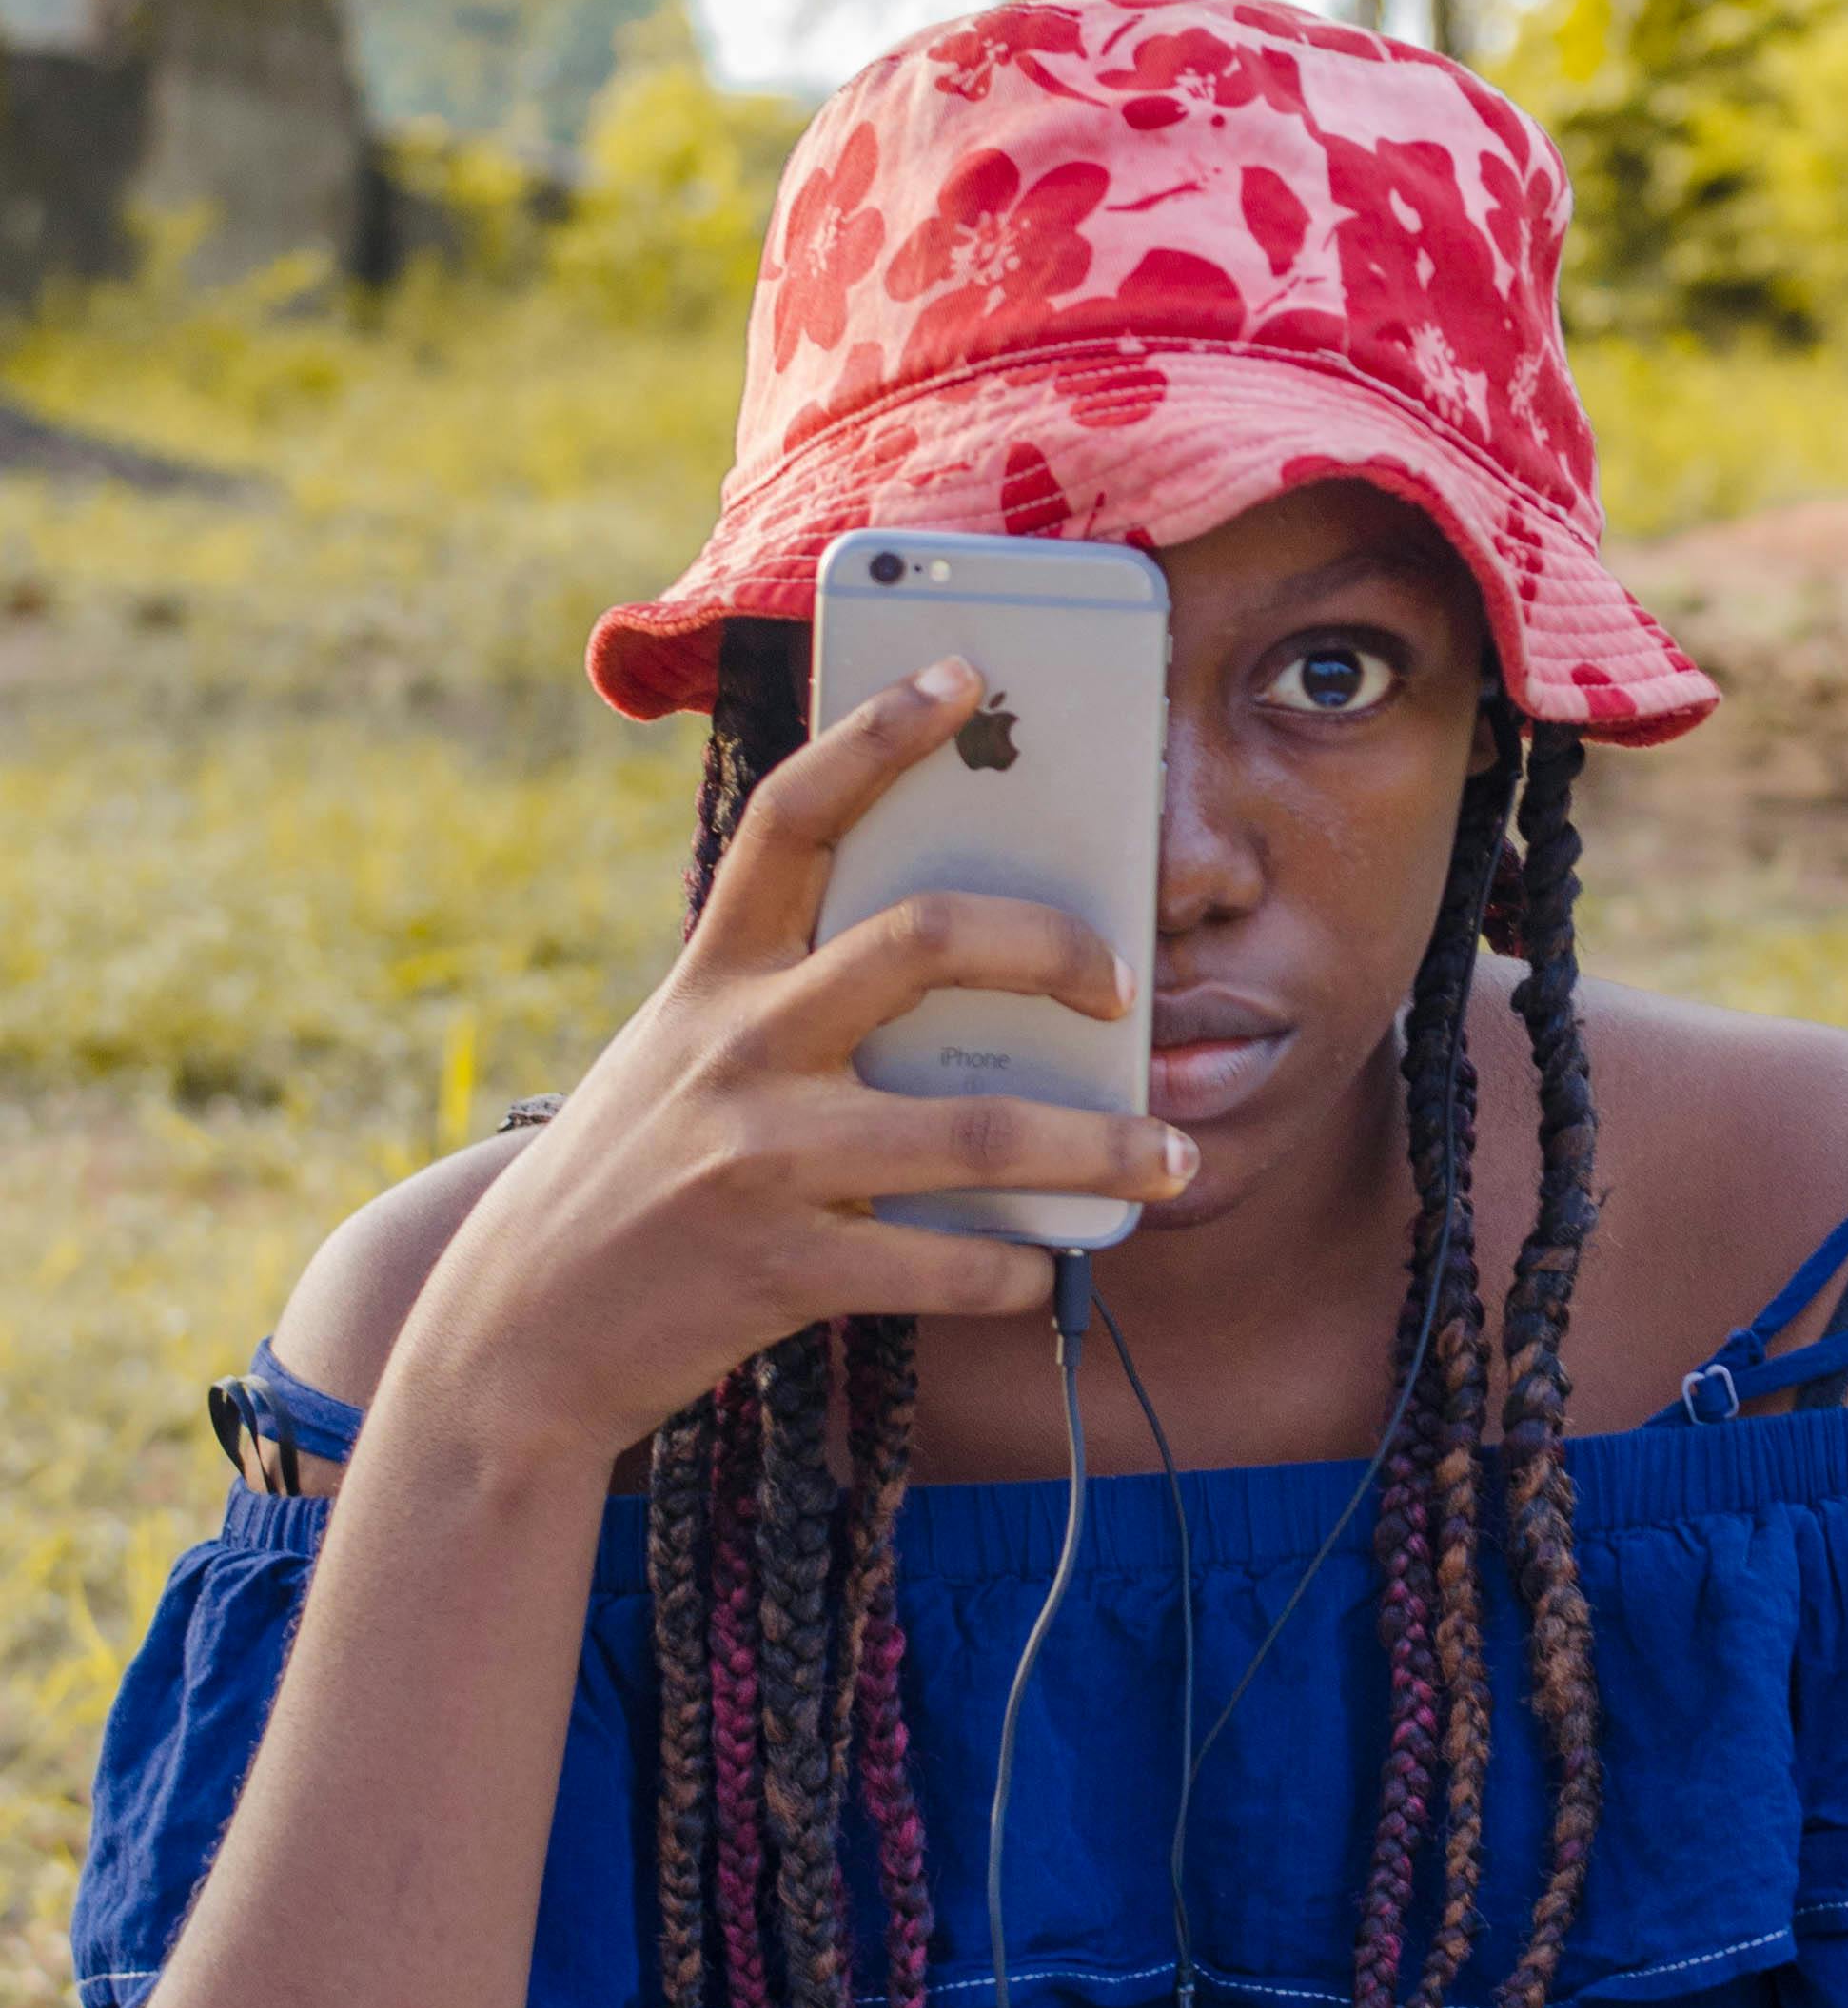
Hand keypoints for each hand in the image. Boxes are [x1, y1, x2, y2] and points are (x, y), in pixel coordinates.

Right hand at [403, 656, 1196, 1461]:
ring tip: (1173, 1157)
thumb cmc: (635, 1175)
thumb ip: (793, 1003)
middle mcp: (734, 1047)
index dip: (878, 734)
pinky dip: (1017, 1269)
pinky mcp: (777, 1270)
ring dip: (1097, 1146)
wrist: (514, 1336)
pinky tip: (1047, 1267)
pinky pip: (944, 1264)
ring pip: (974, 1132)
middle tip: (1125, 980)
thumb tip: (979, 978)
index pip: (793, 816)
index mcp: (712, 974)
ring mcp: (755, 1159)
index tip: (964, 672)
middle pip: (922, 944)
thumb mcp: (683, 1056)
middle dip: (1051, 947)